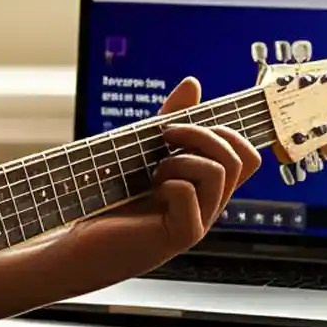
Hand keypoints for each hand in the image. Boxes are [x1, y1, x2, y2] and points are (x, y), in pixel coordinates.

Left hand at [68, 77, 261, 279]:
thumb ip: (169, 121)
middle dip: (203, 133)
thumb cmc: (110, 199)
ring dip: (182, 159)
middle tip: (166, 135)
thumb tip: (194, 83)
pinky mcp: (179, 236)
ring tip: (154, 172)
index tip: (186, 122)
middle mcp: (208, 205)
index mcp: (204, 187)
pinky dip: (170, 182)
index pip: (246, 156)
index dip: (229, 132)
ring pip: (218, 172)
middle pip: (240, 158)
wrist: (79, 242)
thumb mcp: (142, 151)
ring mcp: (197, 222)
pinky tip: (151, 192)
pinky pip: (190, 194)